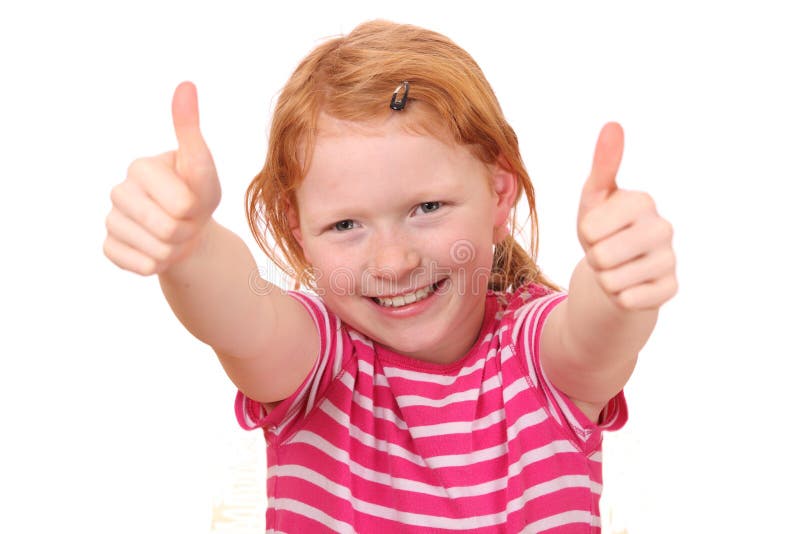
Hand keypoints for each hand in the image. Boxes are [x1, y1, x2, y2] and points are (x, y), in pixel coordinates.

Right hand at [103, 82, 221, 274]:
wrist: (188, 230)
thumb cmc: (197, 194)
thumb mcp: (202, 167)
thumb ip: (191, 129)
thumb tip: (185, 85)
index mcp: (140, 167)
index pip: (181, 203)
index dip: (196, 209)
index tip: (191, 200)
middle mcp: (119, 191)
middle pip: (168, 229)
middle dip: (186, 230)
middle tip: (185, 220)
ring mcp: (111, 221)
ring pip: (157, 251)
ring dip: (175, 249)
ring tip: (174, 234)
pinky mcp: (109, 248)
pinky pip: (141, 266)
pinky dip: (158, 264)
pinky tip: (157, 250)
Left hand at [577, 122, 676, 309]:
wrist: (617, 271)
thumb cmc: (602, 230)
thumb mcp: (594, 199)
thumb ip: (602, 164)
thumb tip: (613, 124)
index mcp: (643, 201)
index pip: (590, 228)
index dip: (585, 234)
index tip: (597, 230)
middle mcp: (663, 228)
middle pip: (602, 256)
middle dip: (595, 259)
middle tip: (606, 253)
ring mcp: (670, 260)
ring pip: (612, 281)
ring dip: (605, 279)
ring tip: (616, 268)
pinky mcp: (670, 289)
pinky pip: (628, 300)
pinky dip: (619, 297)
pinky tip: (629, 286)